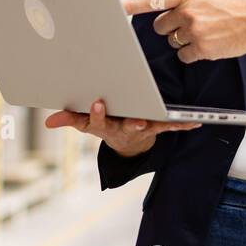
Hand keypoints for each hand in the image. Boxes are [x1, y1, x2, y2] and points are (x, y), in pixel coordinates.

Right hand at [44, 98, 198, 156]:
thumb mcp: (86, 123)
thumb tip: (49, 121)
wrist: (127, 143)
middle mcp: (123, 128)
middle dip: (131, 122)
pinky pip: (169, 126)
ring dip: (158, 123)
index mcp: (104, 125)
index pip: (97, 121)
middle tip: (136, 120)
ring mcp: (141, 128)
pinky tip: (196, 122)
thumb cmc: (106, 124)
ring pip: (149, 125)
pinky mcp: (156, 127)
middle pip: (126, 125)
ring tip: (169, 120)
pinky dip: (182, 124)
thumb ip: (69, 119)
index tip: (97, 102)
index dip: (97, 113)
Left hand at [123, 0, 245, 63]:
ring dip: (183, 41)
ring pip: (172, 41)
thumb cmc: (237, 5)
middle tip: (188, 26)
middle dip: (170, 28)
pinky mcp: (201, 47)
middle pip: (160, 26)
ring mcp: (194, 29)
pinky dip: (193, 54)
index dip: (135, 5)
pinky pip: (184, 55)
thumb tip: (167, 8)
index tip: (119, 8)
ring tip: (205, 33)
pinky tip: (208, 45)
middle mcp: (188, 10)